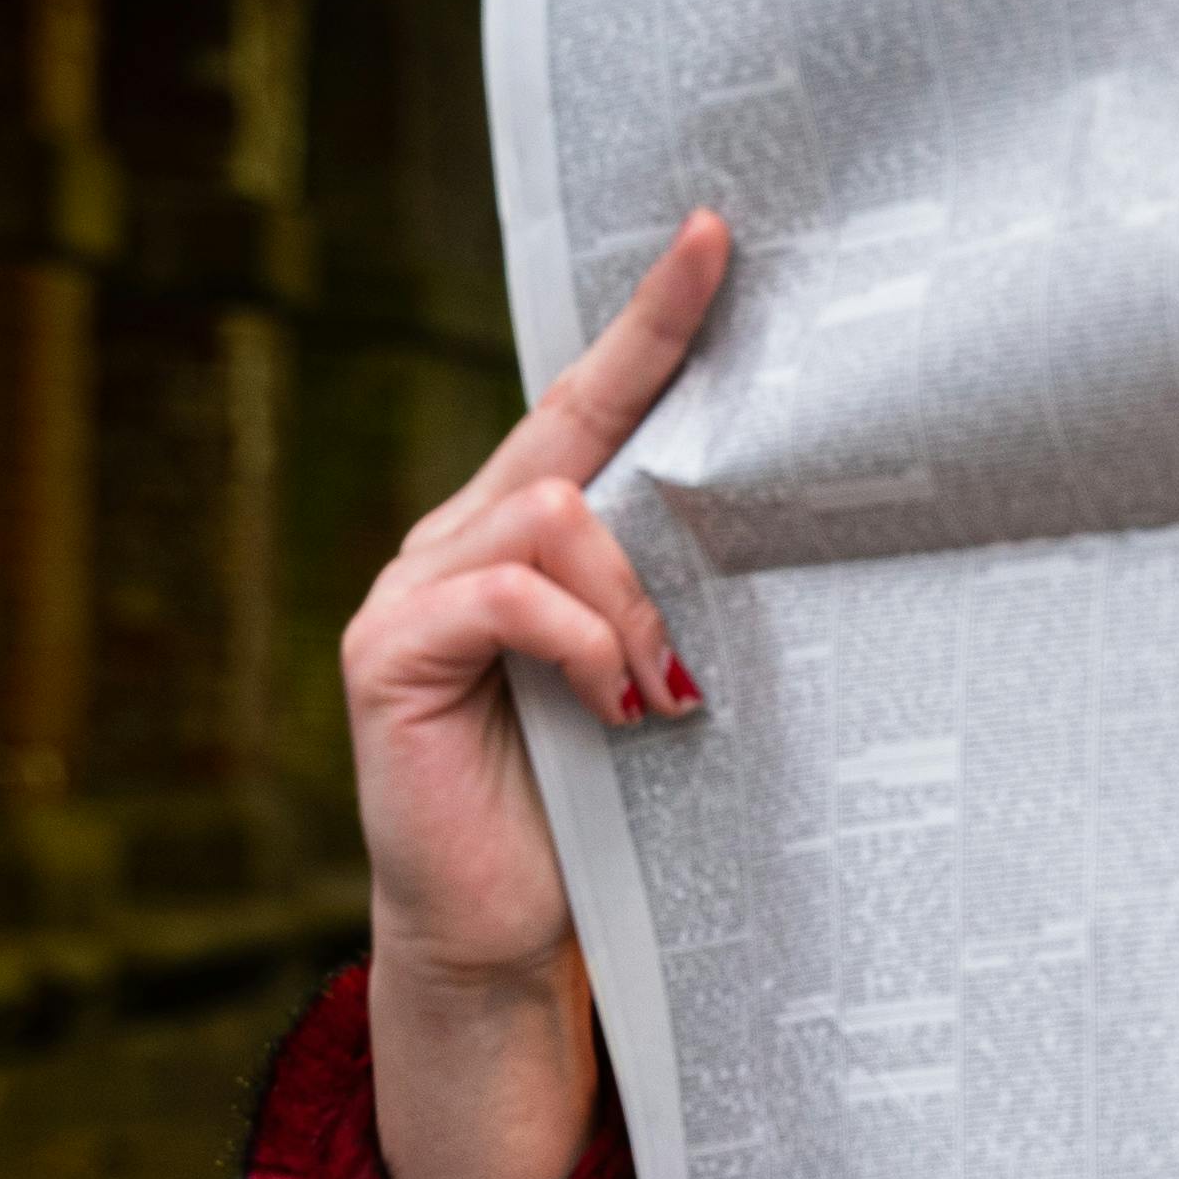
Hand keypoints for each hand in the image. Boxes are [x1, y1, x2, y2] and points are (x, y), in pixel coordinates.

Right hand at [339, 211, 729, 1178]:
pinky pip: (503, 593)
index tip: (717, 238)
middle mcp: (457, 543)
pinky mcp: (390, 654)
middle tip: (738, 428)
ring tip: (663, 688)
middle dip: (660, 417)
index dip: (650, 323)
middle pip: (567, 434)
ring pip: (550, 509)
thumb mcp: (655, 683)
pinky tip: (617, 700)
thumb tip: (788, 527)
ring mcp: (412, 592)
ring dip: (632, 595)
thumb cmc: (595, 816)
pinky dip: (577, 637)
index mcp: (521, 537)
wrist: (504, 939)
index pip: (587, 404)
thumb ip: (675, 600)